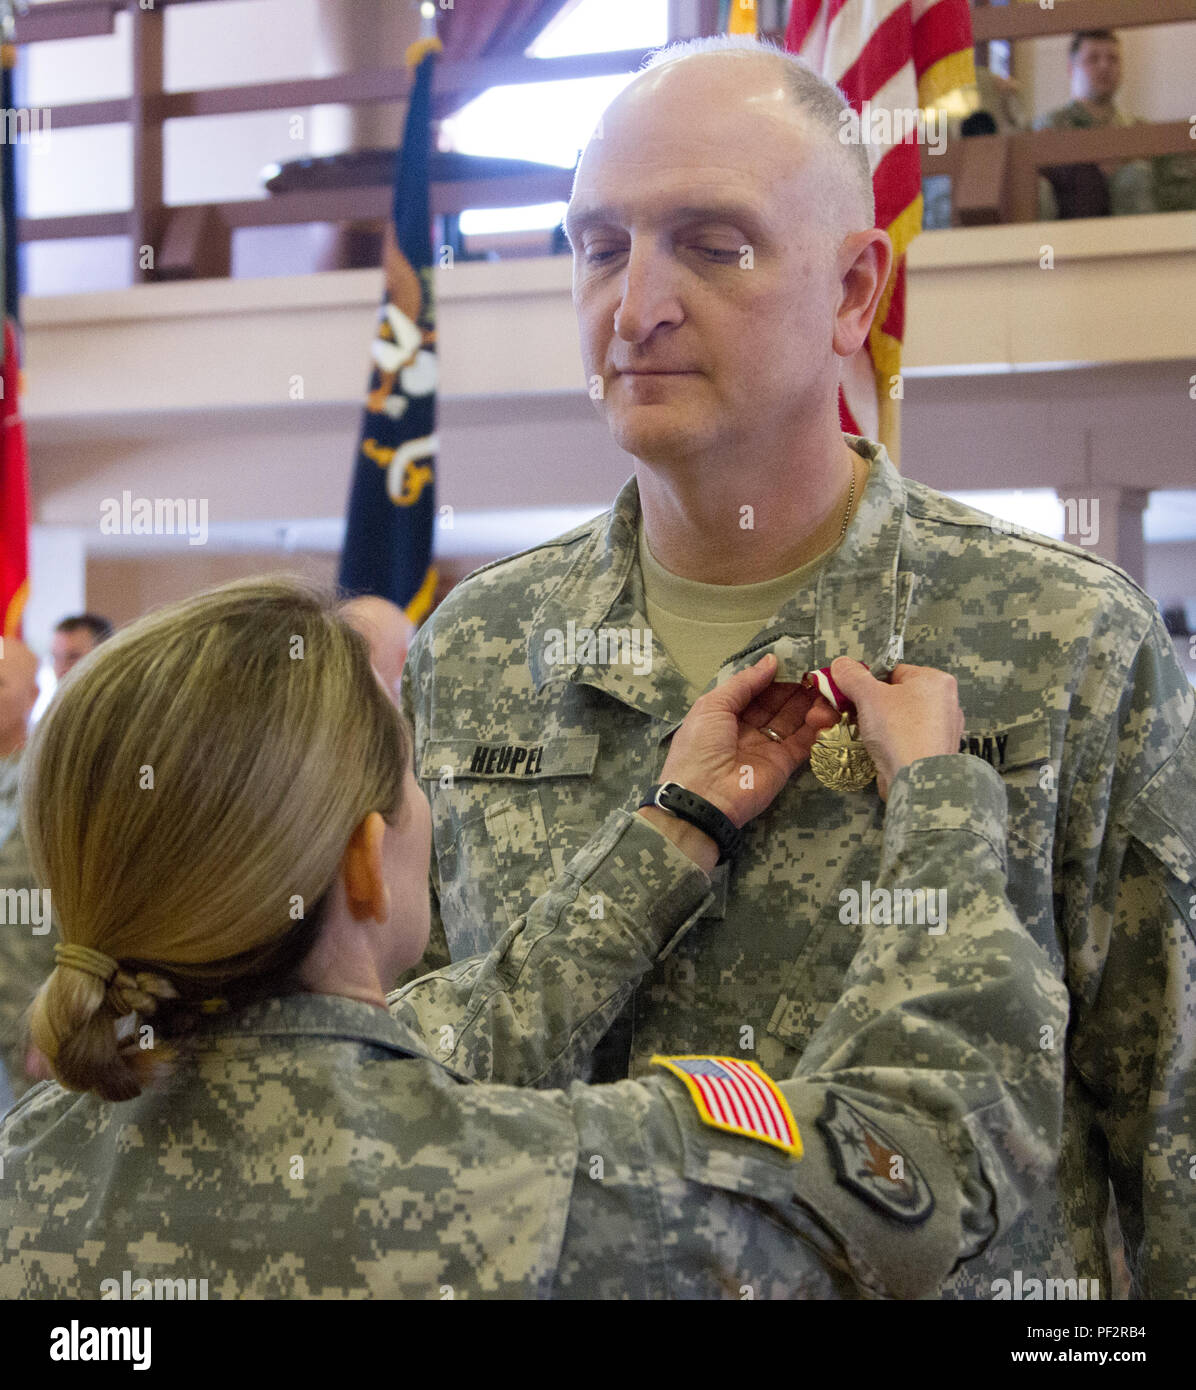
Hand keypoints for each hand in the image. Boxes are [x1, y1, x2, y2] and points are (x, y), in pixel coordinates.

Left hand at [657, 653, 839, 826]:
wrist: (704, 798)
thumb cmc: (700, 746)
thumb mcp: (713, 705)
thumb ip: (743, 683)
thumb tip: (771, 661)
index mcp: (725, 713)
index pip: (755, 690)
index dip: (774, 676)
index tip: (796, 660)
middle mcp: (747, 728)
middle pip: (777, 703)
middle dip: (795, 687)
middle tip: (817, 670)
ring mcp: (767, 746)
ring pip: (793, 719)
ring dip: (809, 703)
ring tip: (827, 685)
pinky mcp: (784, 764)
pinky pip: (803, 741)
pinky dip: (816, 726)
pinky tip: (827, 709)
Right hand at [825, 657, 964, 801]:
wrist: (918, 780)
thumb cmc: (899, 730)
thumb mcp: (869, 695)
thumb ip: (853, 675)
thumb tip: (841, 664)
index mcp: (936, 680)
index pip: (894, 672)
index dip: (868, 682)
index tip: (850, 695)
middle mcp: (945, 702)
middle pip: (895, 696)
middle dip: (868, 706)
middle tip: (846, 714)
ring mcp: (942, 730)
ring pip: (898, 719)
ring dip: (875, 725)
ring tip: (857, 733)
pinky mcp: (934, 753)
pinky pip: (905, 739)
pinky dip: (889, 742)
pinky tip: (875, 749)